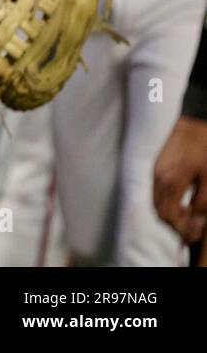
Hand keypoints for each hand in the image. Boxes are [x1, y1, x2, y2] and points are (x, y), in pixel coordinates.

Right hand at [153, 115, 206, 244]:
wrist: (193, 118)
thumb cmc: (203, 145)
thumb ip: (203, 201)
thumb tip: (196, 218)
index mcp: (170, 180)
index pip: (167, 214)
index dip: (180, 228)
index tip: (193, 233)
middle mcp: (155, 176)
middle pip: (157, 209)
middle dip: (173, 223)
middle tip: (190, 228)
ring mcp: (151, 168)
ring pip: (152, 199)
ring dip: (167, 211)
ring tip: (185, 215)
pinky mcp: (152, 163)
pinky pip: (152, 187)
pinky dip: (163, 198)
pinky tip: (177, 199)